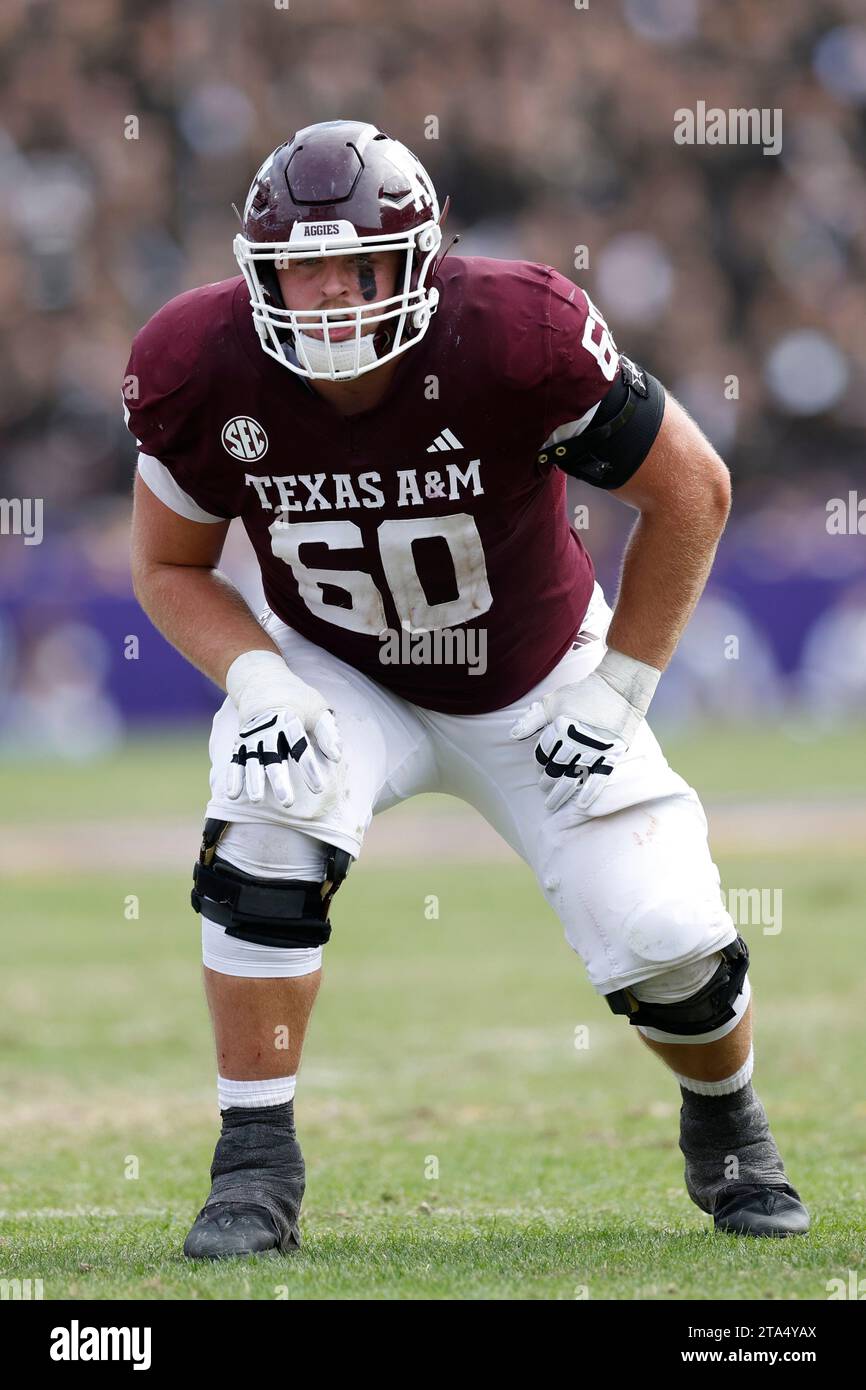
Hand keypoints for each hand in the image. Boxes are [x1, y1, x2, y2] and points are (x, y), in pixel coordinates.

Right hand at [224, 650, 341, 807]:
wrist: (262, 680)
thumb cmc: (297, 697)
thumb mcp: (317, 707)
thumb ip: (328, 732)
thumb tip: (337, 756)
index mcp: (289, 719)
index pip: (300, 746)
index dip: (309, 768)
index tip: (319, 789)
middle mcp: (267, 728)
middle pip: (273, 756)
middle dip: (279, 780)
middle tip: (287, 803)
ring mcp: (251, 735)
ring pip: (251, 760)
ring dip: (253, 780)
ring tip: (257, 800)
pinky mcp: (241, 741)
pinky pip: (235, 760)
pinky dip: (233, 776)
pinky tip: (234, 795)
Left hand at [510, 649, 659, 812]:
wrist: (619, 688)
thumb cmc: (583, 694)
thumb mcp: (553, 702)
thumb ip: (533, 719)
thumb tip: (513, 734)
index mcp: (560, 727)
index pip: (544, 752)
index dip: (539, 762)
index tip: (539, 769)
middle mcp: (577, 740)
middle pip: (557, 768)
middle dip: (547, 781)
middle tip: (544, 790)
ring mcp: (596, 748)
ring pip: (574, 777)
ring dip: (562, 792)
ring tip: (552, 803)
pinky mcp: (613, 754)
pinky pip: (600, 777)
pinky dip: (590, 792)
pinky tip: (581, 804)